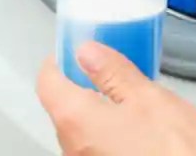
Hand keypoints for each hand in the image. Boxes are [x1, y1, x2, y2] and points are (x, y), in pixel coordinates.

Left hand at [36, 43, 195, 155]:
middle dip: (88, 87)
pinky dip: (115, 137)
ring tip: (138, 106)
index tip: (79, 49)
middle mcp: (72, 150)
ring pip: (84, 132)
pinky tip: (144, 136)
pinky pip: (100, 151)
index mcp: (75, 120)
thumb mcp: (149, 99)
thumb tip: (87, 53)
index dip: (61, 59)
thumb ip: (113, 72)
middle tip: (115, 73)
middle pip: (65, 108)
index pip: (47, 81)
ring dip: (104, 115)